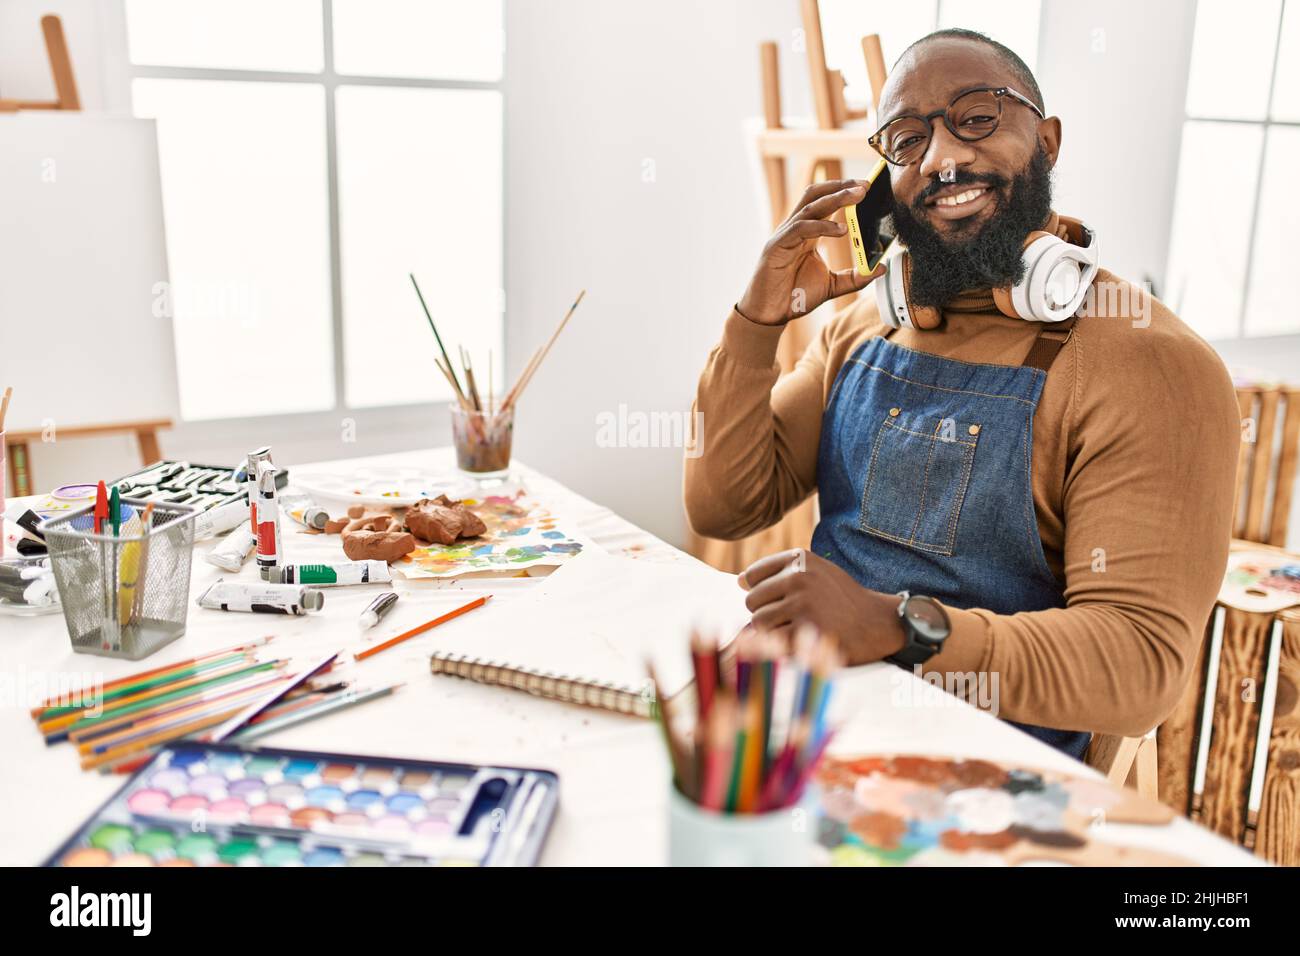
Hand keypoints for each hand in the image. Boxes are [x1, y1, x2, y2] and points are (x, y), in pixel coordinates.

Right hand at [736, 180, 886, 325]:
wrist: (769, 315)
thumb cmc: (794, 297)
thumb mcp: (832, 285)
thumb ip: (855, 277)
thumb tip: (881, 268)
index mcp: (806, 233)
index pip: (824, 202)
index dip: (844, 191)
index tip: (868, 186)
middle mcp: (794, 229)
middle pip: (816, 195)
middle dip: (841, 186)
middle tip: (865, 185)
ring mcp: (784, 235)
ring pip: (810, 206)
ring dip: (835, 198)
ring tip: (857, 195)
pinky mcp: (776, 246)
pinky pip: (800, 228)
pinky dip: (822, 226)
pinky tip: (841, 230)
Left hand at [738, 549, 904, 664]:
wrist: (876, 623)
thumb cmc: (842, 599)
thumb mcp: (817, 572)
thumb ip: (779, 572)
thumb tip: (740, 580)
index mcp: (799, 559)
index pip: (752, 575)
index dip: (761, 592)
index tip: (781, 600)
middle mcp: (799, 577)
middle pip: (752, 600)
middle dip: (765, 613)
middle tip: (790, 619)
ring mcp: (803, 603)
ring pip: (758, 622)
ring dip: (772, 632)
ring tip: (795, 630)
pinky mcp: (806, 630)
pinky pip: (772, 641)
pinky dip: (781, 646)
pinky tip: (800, 641)